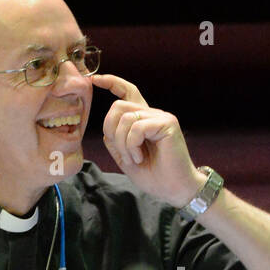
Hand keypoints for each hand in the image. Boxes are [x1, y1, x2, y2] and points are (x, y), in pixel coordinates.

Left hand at [93, 73, 203, 207]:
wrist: (175, 189)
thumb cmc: (154, 177)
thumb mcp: (126, 159)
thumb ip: (115, 142)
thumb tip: (106, 131)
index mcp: (143, 120)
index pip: (127, 92)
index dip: (111, 82)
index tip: (95, 80)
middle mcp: (152, 115)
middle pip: (118, 106)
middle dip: (110, 130)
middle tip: (122, 153)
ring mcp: (160, 117)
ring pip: (125, 118)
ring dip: (122, 143)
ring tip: (133, 159)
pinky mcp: (167, 124)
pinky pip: (137, 127)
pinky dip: (132, 145)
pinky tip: (140, 157)